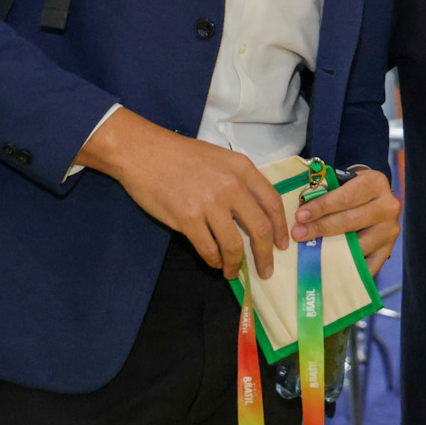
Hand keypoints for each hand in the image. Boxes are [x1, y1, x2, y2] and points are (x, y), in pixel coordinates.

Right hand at [77, 110, 288, 279]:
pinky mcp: (188, 219)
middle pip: (260, 229)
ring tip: (233, 272)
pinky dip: (214, 260)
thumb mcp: (219, 158)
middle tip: (266, 270)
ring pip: (234, 245)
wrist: (143, 152)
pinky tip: (214, 262)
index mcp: (241, 168)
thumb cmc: (179, 155)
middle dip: (265, 255)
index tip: (282, 245)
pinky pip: (209, 249)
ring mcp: (209, 203)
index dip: (280, 228)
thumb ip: (238, 181)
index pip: (272, 203)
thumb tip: (253, 214)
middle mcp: (231, 186)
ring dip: (237, 264)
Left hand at [291, 169, 401, 275]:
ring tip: (309, 250)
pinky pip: (368, 265)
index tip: (300, 216)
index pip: (346, 197)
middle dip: (321, 228)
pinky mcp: (387, 250)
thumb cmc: (352, 189)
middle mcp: (388, 206)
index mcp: (375, 183)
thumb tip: (300, 209)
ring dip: (331, 250)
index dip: (322, 207)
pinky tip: (330, 268)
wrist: (374, 198)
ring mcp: (390, 230)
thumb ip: (325, 192)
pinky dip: (349, 269)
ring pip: (359, 245)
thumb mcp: (343, 182)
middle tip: (298, 233)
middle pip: (351, 221)